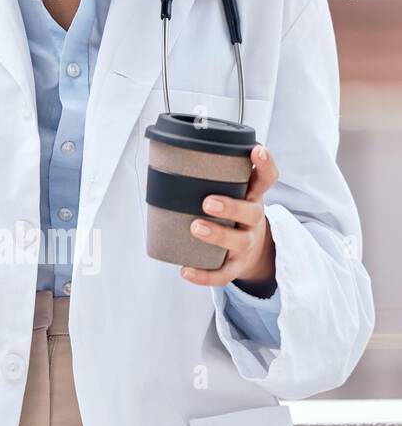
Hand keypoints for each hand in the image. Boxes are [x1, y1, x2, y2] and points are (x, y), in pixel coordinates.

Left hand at [180, 144, 277, 295]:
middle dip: (230, 206)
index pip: (266, 178)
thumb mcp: (232, 194)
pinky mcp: (237, 266)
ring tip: (196, 227)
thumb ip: (209, 178)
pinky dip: (204, 275)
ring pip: (238, 241)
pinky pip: (223, 273)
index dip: (264, 164)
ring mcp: (247, 244)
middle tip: (208, 202)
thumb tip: (160, 161)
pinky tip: (186, 271)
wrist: (252, 252)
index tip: (256, 150)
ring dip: (217, 235)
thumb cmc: (232, 214)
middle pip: (250, 212)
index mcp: (252, 197)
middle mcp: (254, 219)